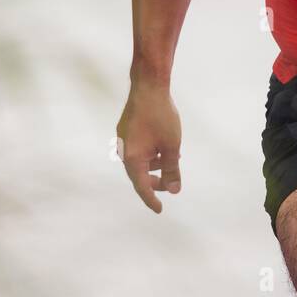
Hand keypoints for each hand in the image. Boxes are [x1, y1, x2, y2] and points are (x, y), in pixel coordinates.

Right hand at [116, 78, 181, 213]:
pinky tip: (164, 146)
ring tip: (172, 159)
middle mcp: (124, 151)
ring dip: (154, 165)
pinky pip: (137, 149)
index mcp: (133, 159)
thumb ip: (172, 170)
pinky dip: (150, 153)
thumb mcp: (172, 146)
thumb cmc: (161, 116)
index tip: (159, 210)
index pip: (142, 187)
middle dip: (154, 182)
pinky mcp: (126, 130)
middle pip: (139, 175)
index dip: (151, 199)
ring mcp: (123, 140)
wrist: (148, 86)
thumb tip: (173, 190)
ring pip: (139, 161)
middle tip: (169, 186)